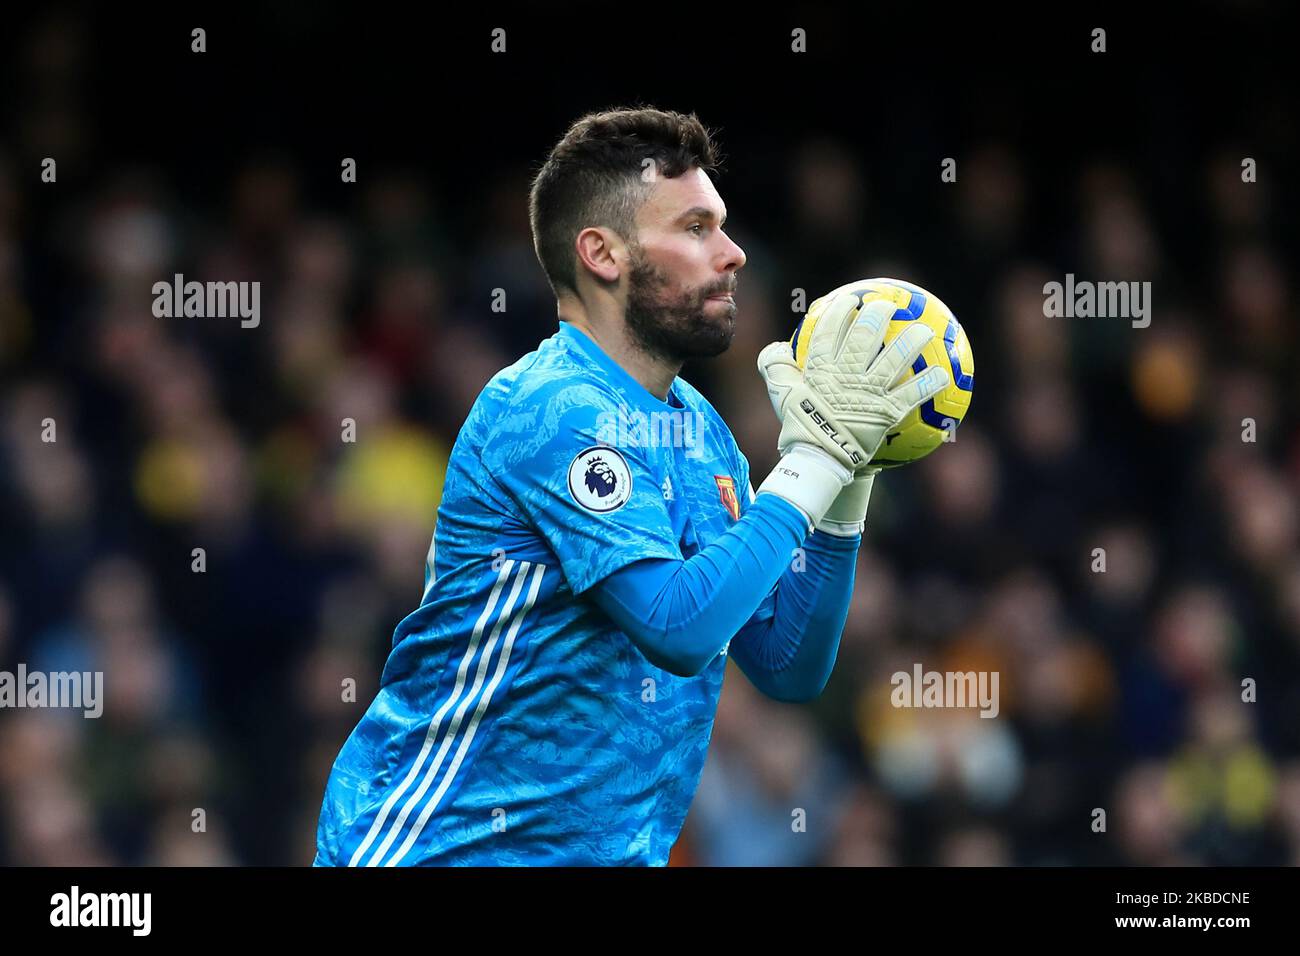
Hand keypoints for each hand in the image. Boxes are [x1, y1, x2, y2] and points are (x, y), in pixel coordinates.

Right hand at [758, 293, 949, 472]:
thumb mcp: (779, 394)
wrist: (819, 459)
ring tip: (925, 331)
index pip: (830, 329)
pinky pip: (914, 392)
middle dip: (879, 314)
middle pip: (866, 335)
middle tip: (889, 305)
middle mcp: (846, 373)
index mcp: (820, 367)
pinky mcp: (887, 411)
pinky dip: (930, 383)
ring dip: (913, 341)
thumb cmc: (799, 426)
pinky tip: (944, 375)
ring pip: (896, 358)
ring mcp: (869, 392)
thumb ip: (774, 367)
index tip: (852, 299)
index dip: (842, 310)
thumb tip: (776, 347)